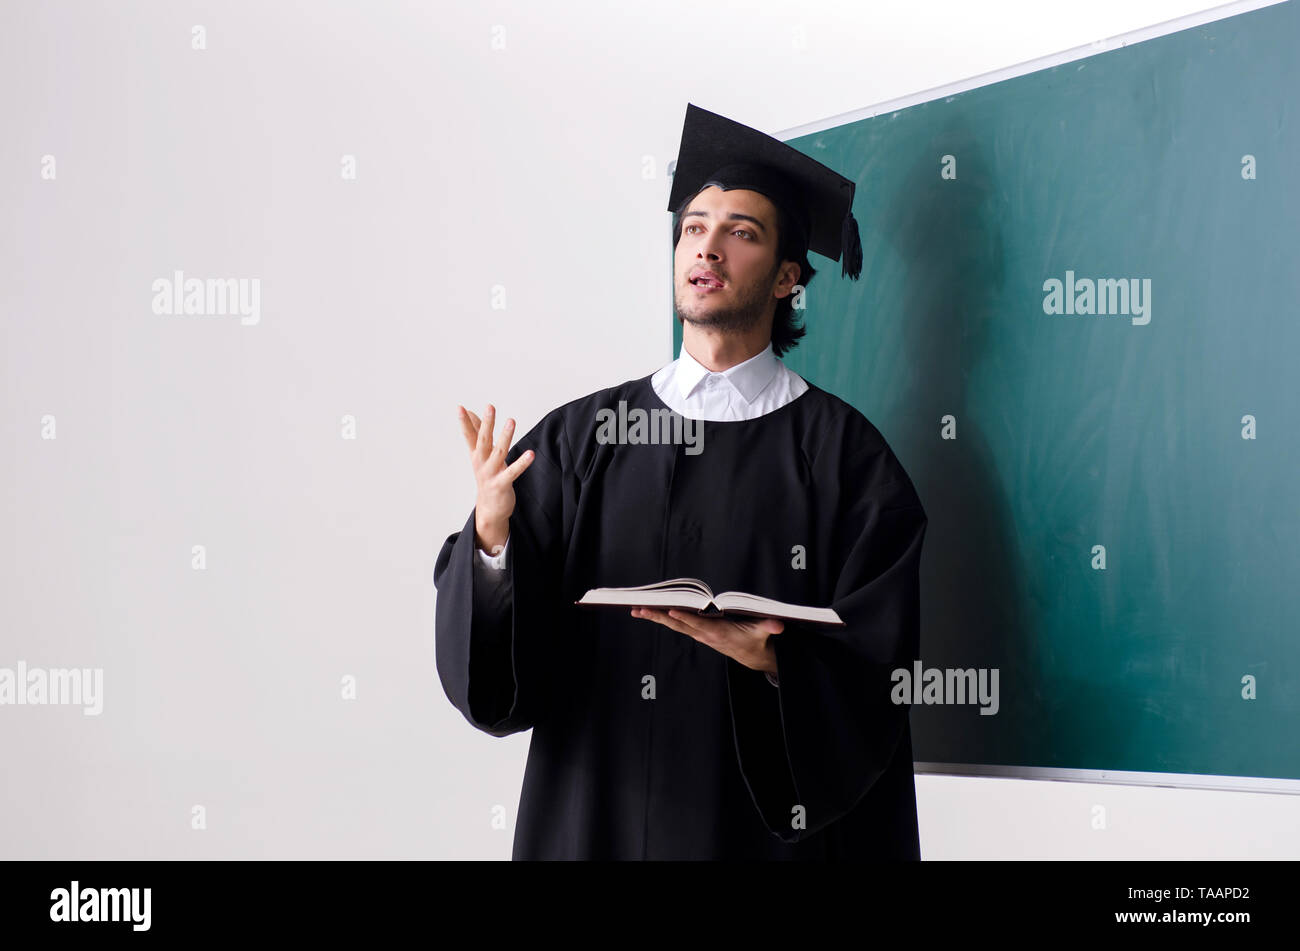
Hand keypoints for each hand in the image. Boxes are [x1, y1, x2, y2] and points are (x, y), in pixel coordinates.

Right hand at [457, 403, 533, 551]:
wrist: (489, 509)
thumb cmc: (487, 476)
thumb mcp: (479, 455)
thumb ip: (476, 433)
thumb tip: (470, 413)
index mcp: (476, 455)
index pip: (469, 436)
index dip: (464, 422)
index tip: (460, 407)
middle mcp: (481, 463)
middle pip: (483, 441)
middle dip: (486, 424)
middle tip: (490, 407)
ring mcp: (491, 474)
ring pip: (499, 452)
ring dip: (505, 437)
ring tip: (511, 421)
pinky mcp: (502, 484)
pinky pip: (513, 472)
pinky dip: (522, 463)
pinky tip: (531, 454)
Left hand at [631, 607, 781, 674]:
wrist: (753, 656)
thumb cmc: (756, 640)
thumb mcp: (763, 634)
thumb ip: (768, 628)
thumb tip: (778, 626)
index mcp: (718, 633)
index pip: (697, 624)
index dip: (684, 617)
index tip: (669, 610)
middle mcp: (705, 634)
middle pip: (678, 623)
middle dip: (658, 616)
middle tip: (639, 609)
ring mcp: (700, 634)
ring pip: (674, 623)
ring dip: (655, 616)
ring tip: (636, 610)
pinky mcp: (698, 632)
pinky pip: (678, 623)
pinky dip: (664, 617)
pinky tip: (651, 612)